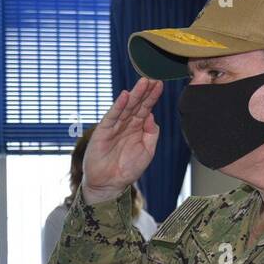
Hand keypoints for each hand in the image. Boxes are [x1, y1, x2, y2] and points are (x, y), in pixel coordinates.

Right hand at [81, 77, 164, 204]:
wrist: (109, 184)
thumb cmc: (128, 169)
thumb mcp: (147, 151)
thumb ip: (151, 134)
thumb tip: (151, 116)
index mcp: (137, 128)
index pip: (146, 109)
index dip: (152, 97)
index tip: (160, 85)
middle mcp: (126, 125)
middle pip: (137, 105)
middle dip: (145, 92)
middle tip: (153, 79)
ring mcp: (114, 127)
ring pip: (126, 107)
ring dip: (135, 94)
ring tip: (143, 82)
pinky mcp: (103, 132)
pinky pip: (112, 116)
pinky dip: (118, 106)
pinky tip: (125, 96)